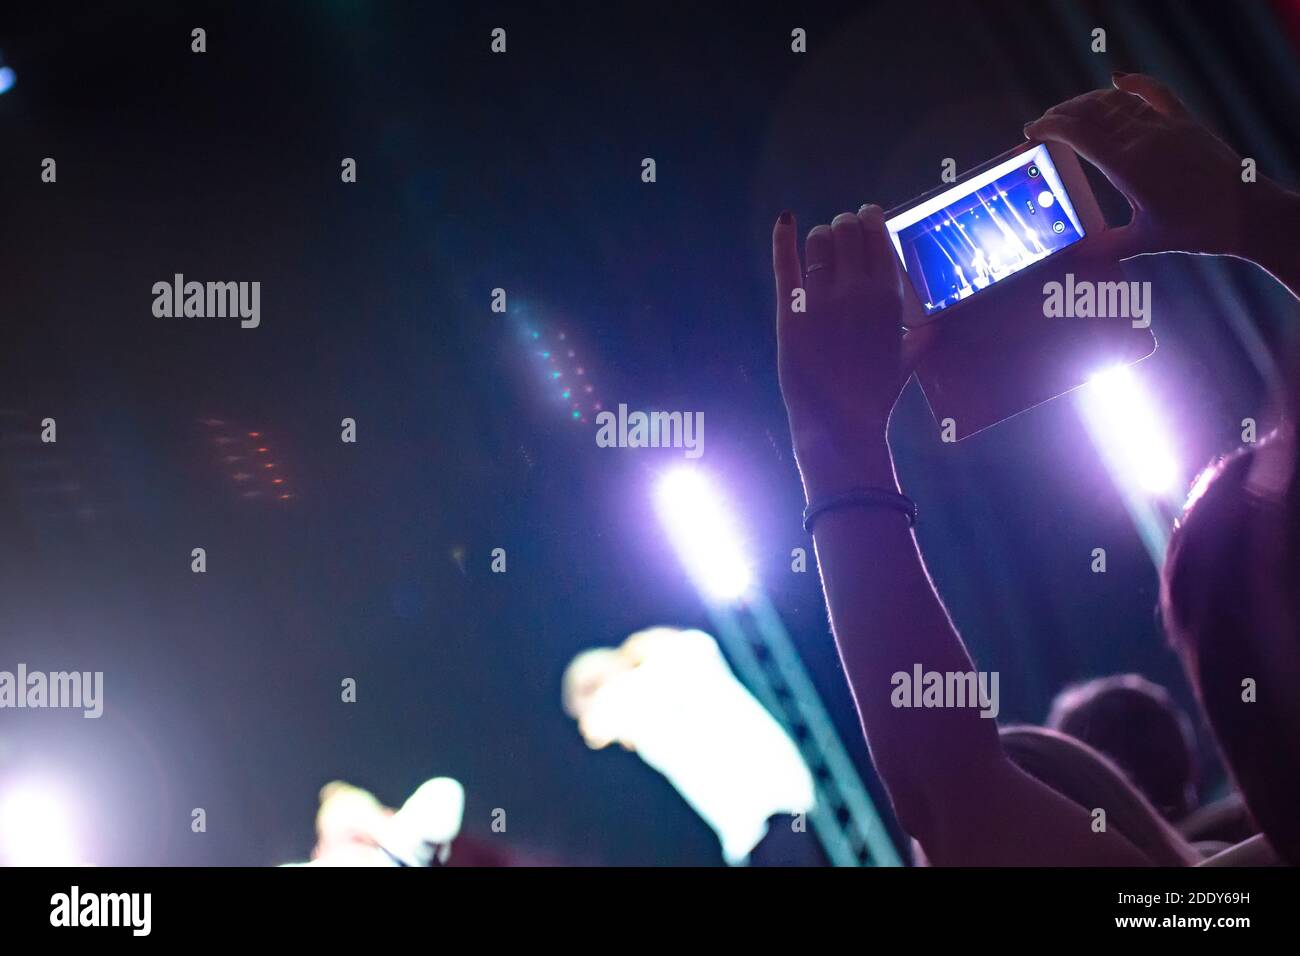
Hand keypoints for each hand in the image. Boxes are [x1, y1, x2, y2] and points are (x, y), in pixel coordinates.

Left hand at [772, 206, 931, 495]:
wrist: (840, 423)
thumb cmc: (876, 394)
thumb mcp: (908, 361)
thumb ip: (922, 336)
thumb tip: (934, 323)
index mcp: (889, 296)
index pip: (878, 236)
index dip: (870, 220)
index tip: (866, 216)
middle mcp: (857, 291)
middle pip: (845, 232)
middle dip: (843, 226)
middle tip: (841, 231)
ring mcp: (821, 301)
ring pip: (817, 243)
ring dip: (819, 236)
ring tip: (820, 241)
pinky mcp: (790, 314)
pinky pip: (785, 266)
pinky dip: (783, 238)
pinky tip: (785, 220)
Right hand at [1025, 72, 1288, 259]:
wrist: (1246, 212)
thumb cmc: (1195, 229)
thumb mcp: (1144, 240)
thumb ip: (1106, 246)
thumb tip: (1075, 258)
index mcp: (1127, 165)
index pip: (1078, 133)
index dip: (1050, 127)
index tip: (1031, 131)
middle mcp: (1144, 137)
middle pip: (1091, 112)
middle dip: (1062, 114)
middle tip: (1043, 123)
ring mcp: (1165, 125)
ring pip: (1116, 101)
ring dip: (1087, 102)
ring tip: (1069, 111)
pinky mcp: (1184, 122)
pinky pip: (1154, 92)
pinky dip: (1133, 82)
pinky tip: (1117, 77)